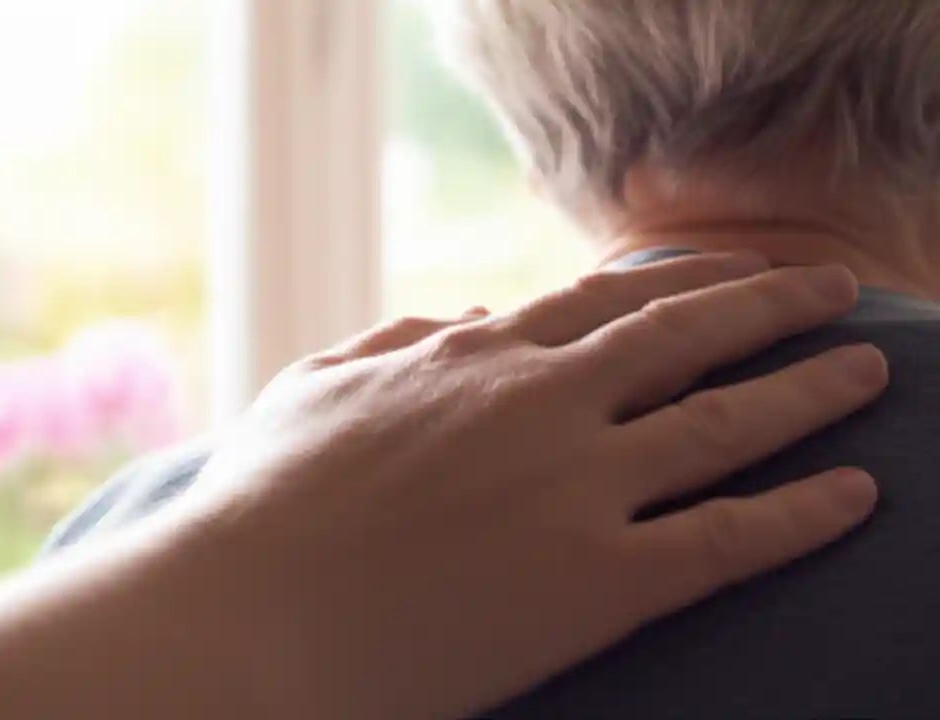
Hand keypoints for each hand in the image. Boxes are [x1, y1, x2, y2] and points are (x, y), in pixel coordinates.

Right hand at [183, 253, 885, 718]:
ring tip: (869, 371)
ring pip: (724, 420)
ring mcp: (572, 485)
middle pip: (683, 335)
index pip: (599, 299)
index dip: (678, 280)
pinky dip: (802, 512)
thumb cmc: (261, 502)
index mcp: (470, 356)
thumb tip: (463, 317)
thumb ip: (395, 339)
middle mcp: (537, 400)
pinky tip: (855, 497)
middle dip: (769, 306)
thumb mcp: (316, 385)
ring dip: (809, 390)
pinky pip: (727, 536)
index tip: (730, 272)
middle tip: (833, 292)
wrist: (245, 615)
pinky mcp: (595, 580)